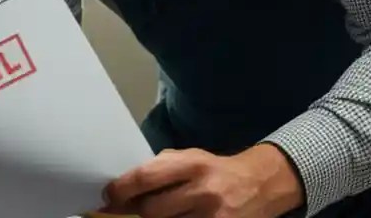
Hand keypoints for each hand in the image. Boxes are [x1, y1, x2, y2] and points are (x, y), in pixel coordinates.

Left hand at [100, 144, 303, 217]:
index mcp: (192, 164)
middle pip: (152, 210)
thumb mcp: (189, 158)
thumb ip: (159, 169)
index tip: (108, 196)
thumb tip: (122, 188)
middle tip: (133, 208)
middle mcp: (203, 190)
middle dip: (139, 211)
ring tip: (165, 211)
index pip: (146, 177)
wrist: (261, 184)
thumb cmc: (215, 170)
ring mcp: (213, 216)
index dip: (121, 189)